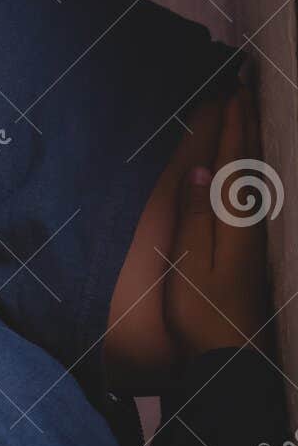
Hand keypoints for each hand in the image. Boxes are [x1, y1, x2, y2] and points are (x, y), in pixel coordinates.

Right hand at [164, 86, 272, 356]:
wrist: (229, 357)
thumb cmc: (202, 313)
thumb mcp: (192, 263)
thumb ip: (197, 215)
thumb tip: (203, 168)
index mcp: (235, 220)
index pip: (235, 161)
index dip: (232, 126)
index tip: (227, 90)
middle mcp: (250, 222)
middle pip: (251, 163)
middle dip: (245, 124)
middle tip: (240, 88)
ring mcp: (252, 237)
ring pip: (254, 177)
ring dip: (249, 142)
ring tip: (244, 114)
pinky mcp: (249, 251)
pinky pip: (251, 194)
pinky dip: (248, 171)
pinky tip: (243, 169)